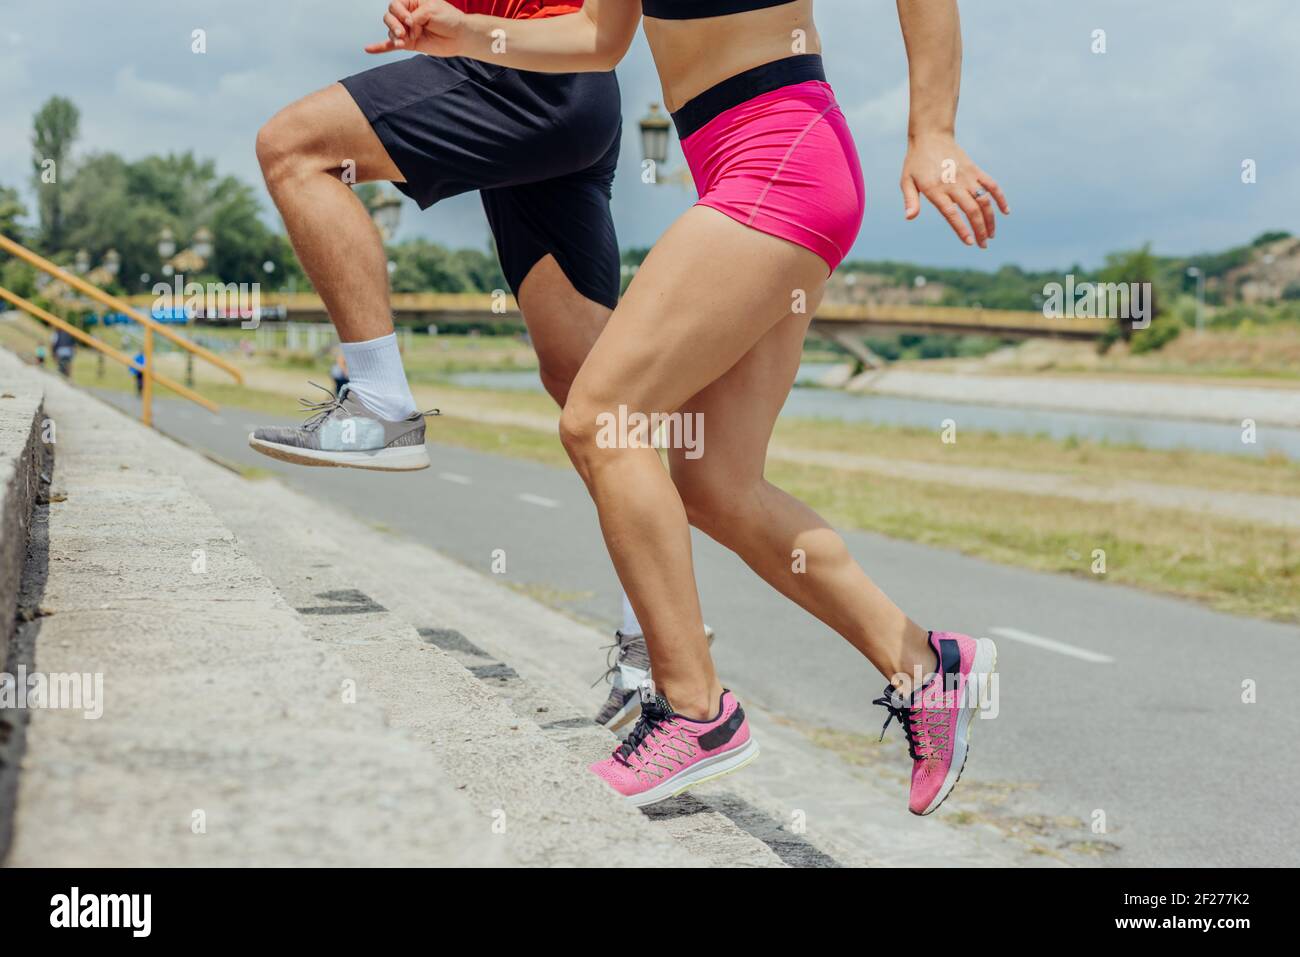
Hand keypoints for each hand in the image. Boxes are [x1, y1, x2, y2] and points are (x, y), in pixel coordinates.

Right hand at [364, 0, 464, 56]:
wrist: (460, 36)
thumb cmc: (449, 19)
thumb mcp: (431, 11)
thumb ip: (415, 18)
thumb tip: (405, 30)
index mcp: (412, 2)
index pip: (395, 5)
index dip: (399, 13)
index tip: (411, 20)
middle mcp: (407, 15)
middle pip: (389, 17)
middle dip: (394, 25)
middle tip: (405, 33)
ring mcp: (407, 30)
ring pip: (391, 31)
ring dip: (394, 36)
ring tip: (403, 41)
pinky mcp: (409, 44)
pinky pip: (391, 45)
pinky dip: (380, 47)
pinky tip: (368, 49)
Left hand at [900, 132, 1008, 248]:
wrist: (931, 136)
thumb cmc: (916, 162)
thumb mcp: (906, 181)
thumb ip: (910, 200)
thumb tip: (910, 217)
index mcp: (936, 189)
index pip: (952, 214)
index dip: (962, 229)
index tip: (970, 242)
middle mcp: (954, 184)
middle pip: (972, 210)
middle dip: (980, 230)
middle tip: (983, 245)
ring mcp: (967, 177)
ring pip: (984, 201)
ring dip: (990, 219)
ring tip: (991, 235)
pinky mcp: (975, 170)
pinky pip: (992, 185)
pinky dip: (1000, 198)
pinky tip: (1005, 212)